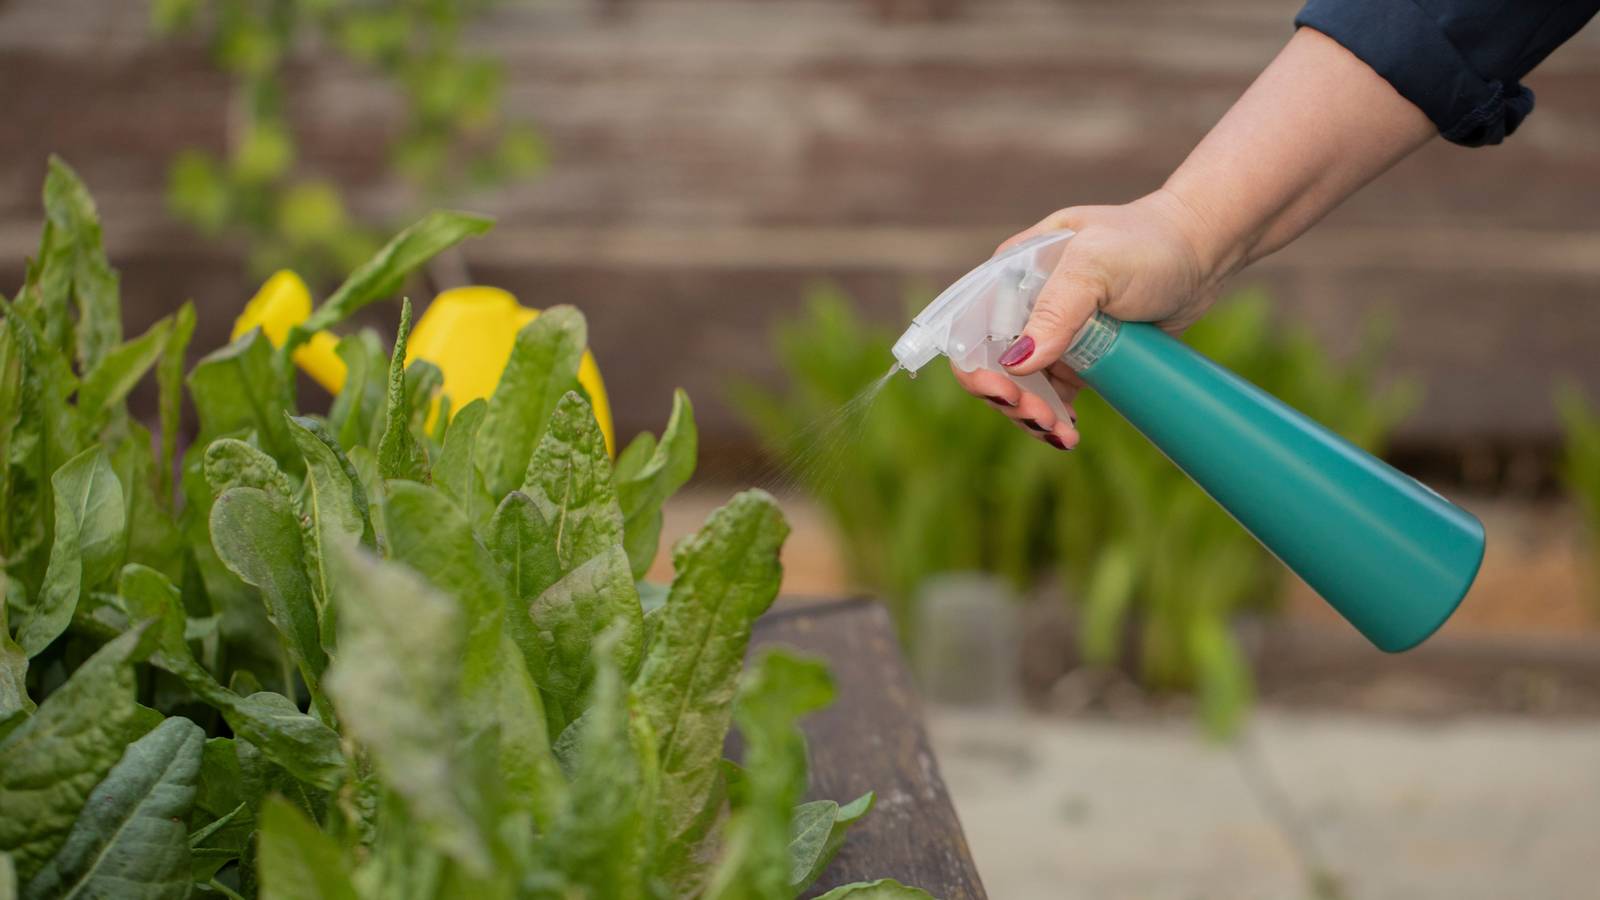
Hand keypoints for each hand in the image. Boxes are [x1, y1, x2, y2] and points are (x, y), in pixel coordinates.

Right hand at [952, 188, 1219, 448]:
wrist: (1203, 252)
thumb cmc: (1149, 243)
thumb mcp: (1098, 266)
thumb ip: (1057, 309)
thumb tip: (1016, 363)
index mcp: (1011, 273)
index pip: (971, 327)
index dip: (977, 366)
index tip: (1007, 393)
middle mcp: (1024, 304)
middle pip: (993, 365)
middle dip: (1011, 400)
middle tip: (1046, 419)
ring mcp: (1052, 333)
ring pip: (1023, 387)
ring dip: (1034, 416)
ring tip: (1063, 435)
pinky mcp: (1080, 355)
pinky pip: (1054, 393)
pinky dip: (1055, 416)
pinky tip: (1069, 431)